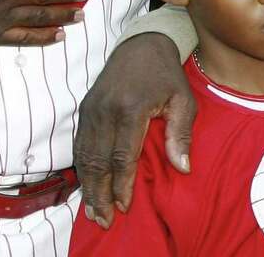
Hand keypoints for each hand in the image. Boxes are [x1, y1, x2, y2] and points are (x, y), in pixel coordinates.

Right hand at [74, 33, 195, 227]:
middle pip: (98, 161)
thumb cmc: (166, 74)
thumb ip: (181, 133)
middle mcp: (106, 109)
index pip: (122, 155)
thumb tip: (182, 168)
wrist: (142, 44)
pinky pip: (80, 144)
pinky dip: (82, 167)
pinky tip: (87, 186)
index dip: (122, 184)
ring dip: (88, 186)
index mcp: (131, 107)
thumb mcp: (183, 99)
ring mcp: (92, 108)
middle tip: (105, 219)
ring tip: (94, 211)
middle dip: (100, 194)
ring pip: (84, 155)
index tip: (125, 206)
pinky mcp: (85, 108)